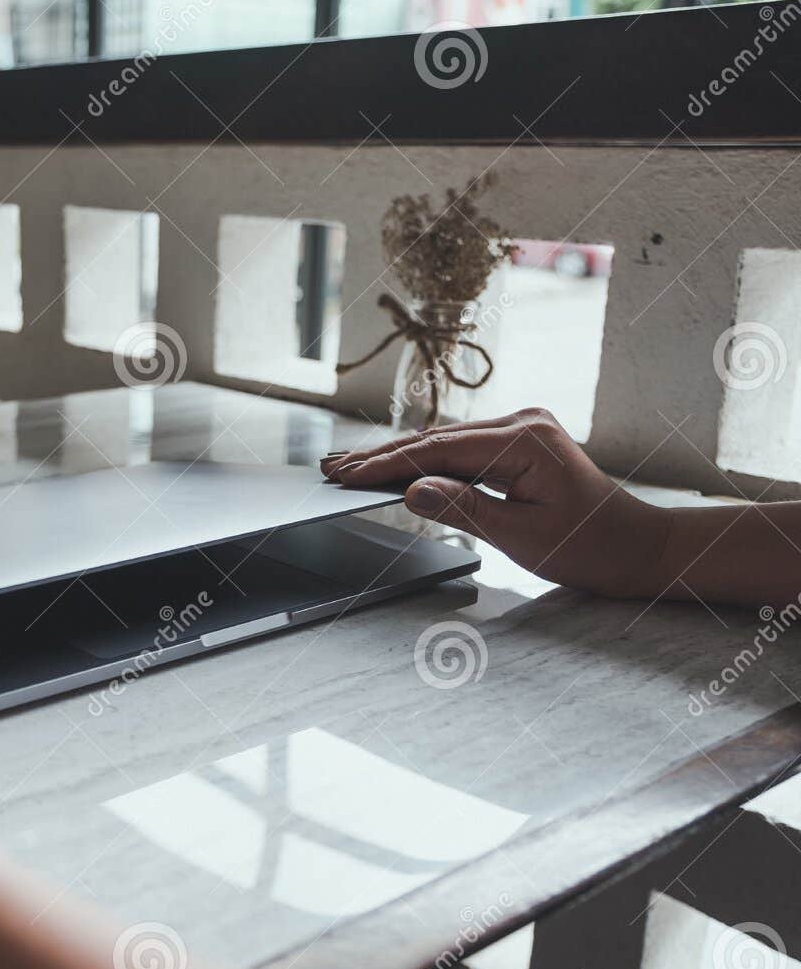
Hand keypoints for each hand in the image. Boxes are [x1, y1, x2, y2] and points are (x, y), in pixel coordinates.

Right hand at [320, 408, 672, 597]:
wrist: (636, 546)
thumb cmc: (588, 547)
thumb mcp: (520, 536)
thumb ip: (463, 508)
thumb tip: (411, 489)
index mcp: (524, 440)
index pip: (439, 449)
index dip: (387, 464)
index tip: (347, 476)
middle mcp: (523, 422)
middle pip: (436, 438)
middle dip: (381, 455)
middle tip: (332, 467)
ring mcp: (522, 428)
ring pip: (445, 442)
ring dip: (398, 456)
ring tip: (351, 467)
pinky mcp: (520, 442)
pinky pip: (463, 449)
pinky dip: (426, 460)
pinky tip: (395, 466)